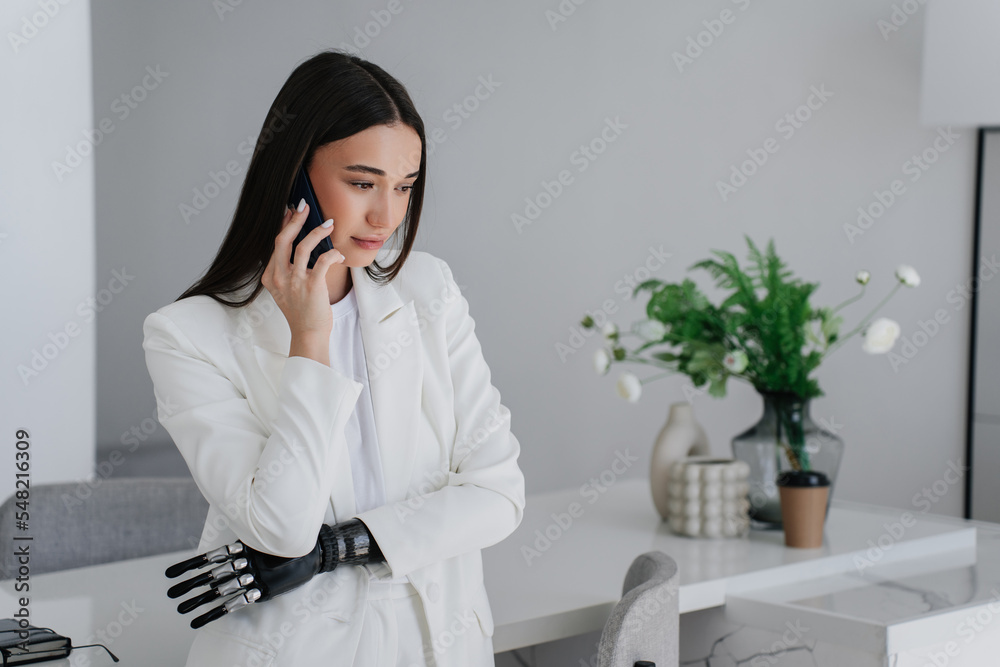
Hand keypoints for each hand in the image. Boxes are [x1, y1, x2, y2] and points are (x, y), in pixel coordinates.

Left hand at [164, 520, 381, 628]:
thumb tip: (228, 549)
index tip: (170, 574)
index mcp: (244, 548)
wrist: (316, 551)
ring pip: (221, 589)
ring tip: (180, 608)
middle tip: (170, 594)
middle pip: (211, 575)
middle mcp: (247, 562)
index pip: (210, 559)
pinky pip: (238, 602)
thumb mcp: (266, 537)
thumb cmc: (290, 543)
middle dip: (189, 585)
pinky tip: (201, 620)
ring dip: (199, 600)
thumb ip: (248, 541)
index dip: (190, 566)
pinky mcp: (264, 590)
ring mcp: (255, 576)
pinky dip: (218, 611)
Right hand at [261, 199, 345, 340]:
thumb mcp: (286, 289)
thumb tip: (300, 243)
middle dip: (295, 219)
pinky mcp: (312, 286)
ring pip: (302, 246)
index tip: (292, 211)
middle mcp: (279, 277)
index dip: (284, 224)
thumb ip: (287, 270)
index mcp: (270, 276)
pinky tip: (339, 254)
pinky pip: (323, 261)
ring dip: (317, 232)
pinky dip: (333, 253)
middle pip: (283, 239)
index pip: (276, 243)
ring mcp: (294, 282)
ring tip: (329, 224)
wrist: (308, 334)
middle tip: (306, 206)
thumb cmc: (302, 311)